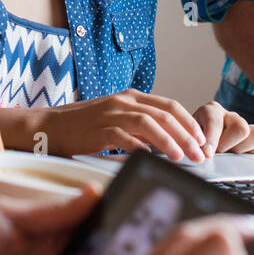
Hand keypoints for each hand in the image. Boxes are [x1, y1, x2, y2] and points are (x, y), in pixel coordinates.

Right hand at [28, 90, 208, 160]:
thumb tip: (170, 141)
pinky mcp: (98, 129)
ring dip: (169, 140)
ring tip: (181, 156)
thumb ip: (141, 125)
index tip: (202, 140)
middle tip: (199, 152)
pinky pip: (124, 136)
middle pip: (164, 114)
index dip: (190, 123)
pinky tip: (150, 157)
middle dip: (186, 134)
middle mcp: (124, 101)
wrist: (51, 126)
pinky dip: (139, 146)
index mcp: (132, 97)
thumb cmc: (85, 126)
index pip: (169, 106)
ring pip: (149, 122)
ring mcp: (111, 113)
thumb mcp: (118, 118)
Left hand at [192, 101, 253, 156]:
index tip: (208, 153)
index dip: (212, 139)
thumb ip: (191, 144)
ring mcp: (244, 124)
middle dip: (229, 145)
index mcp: (210, 111)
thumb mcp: (187, 140)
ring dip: (243, 149)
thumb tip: (200, 153)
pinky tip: (244, 157)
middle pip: (241, 128)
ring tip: (229, 155)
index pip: (216, 121)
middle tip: (218, 153)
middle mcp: (229, 115)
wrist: (196, 141)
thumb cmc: (191, 142)